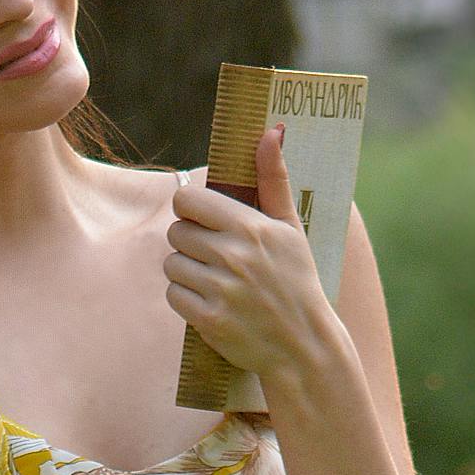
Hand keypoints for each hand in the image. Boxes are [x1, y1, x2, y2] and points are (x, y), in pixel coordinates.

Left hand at [164, 121, 335, 389]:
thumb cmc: (297, 279)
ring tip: (212, 280)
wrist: (303, 343)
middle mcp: (235, 256)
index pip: (189, 200)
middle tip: (211, 255)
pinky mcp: (210, 320)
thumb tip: (272, 130)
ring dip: (184, 272)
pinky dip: (184, 299)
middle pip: (176, 232)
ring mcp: (221, 289)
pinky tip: (208, 301)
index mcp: (252, 227)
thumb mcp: (291, 227)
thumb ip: (274, 180)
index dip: (190, 209)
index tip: (203, 219)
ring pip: (172, 265)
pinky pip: (174, 296)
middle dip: (188, 242)